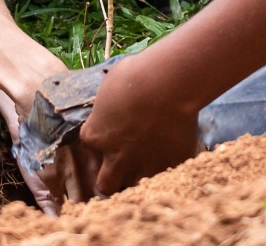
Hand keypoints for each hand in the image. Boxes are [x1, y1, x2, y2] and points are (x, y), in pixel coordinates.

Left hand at [73, 54, 200, 196]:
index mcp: (96, 135)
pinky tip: (175, 154)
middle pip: (105, 186)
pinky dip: (170, 168)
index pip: (90, 145)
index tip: (111, 132)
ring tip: (152, 164)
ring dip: (141, 178)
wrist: (168, 85)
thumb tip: (116, 103)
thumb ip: (110, 105)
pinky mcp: (169, 166)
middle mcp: (116, 157)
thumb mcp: (112, 86)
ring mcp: (143, 166)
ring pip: (136, 189)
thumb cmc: (136, 76)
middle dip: (112, 179)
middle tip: (124, 166)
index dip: (101, 139)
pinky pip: (168, 176)